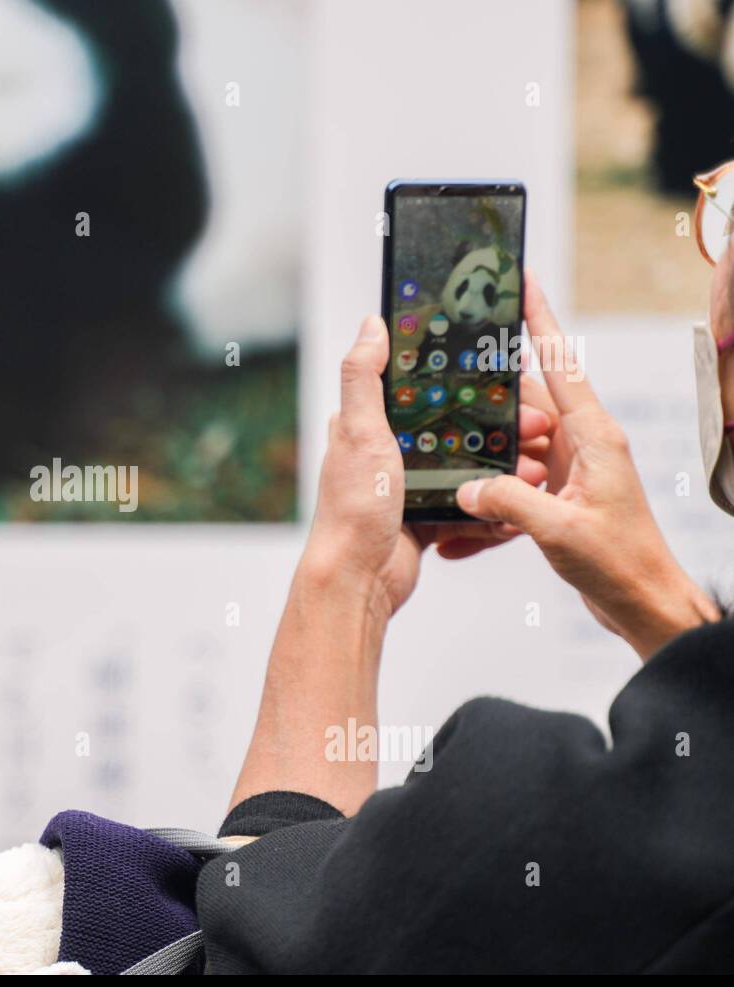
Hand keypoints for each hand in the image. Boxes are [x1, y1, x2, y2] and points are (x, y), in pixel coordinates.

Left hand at [303, 314, 552, 625]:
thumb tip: (371, 325)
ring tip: (537, 468)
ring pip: (469, 467)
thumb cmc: (353, 507)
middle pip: (456, 427)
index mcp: (370, 426)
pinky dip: (495, 507)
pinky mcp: (425, 519)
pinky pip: (470, 506)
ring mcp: (408, 488)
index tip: (508, 375)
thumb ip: (363, 378)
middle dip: (501, 426)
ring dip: (505, 467)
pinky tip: (521, 505)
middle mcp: (387, 453)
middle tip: (538, 426)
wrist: (358, 579)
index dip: (467, 379)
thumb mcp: (358, 432)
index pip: (425, 388)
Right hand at [456, 271, 719, 657]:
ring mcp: (570, 470)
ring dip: (482, 464)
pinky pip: (513, 485)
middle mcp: (583, 445)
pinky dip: (490, 503)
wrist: (644, 603)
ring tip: (450, 476)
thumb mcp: (559, 530)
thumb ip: (509, 502)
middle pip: (523, 406)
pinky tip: (462, 530)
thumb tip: (467, 486)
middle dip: (485, 406)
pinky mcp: (559, 495)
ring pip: (511, 447)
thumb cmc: (620, 563)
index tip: (522, 280)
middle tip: (445, 396)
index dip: (539, 319)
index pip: (559, 364)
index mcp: (593, 437)